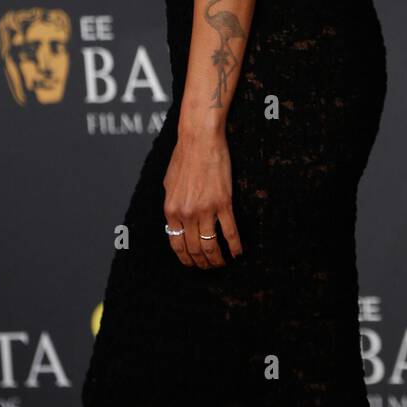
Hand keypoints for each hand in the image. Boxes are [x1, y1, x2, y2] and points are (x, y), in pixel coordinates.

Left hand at [163, 128, 242, 268]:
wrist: (200, 139)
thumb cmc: (184, 156)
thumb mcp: (169, 184)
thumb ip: (172, 205)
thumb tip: (175, 222)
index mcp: (171, 210)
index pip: (176, 244)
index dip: (185, 258)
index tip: (192, 264)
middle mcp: (186, 214)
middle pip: (194, 249)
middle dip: (202, 263)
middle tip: (209, 266)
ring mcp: (205, 209)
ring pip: (211, 245)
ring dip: (217, 259)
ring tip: (222, 263)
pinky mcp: (223, 203)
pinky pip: (230, 231)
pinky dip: (235, 246)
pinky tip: (237, 252)